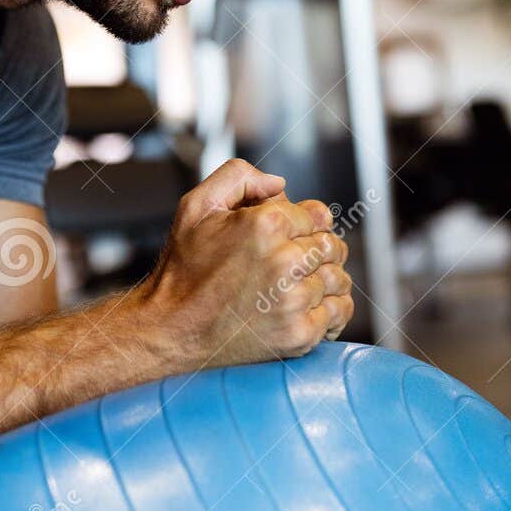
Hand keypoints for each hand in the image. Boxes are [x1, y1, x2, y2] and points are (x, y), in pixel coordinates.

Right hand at [134, 159, 353, 369]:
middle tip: (294, 261)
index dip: (305, 222)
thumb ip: (238, 176)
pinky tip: (309, 307)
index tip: (290, 235)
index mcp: (266, 224)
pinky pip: (340, 313)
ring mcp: (293, 301)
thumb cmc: (182, 269)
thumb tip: (280, 184)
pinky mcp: (298, 334)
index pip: (320, 214)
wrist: (171, 329)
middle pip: (332, 246)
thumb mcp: (197, 206)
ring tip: (299, 284)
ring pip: (339, 279)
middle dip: (318, 249)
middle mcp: (284, 261)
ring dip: (325, 279)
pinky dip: (331, 309)